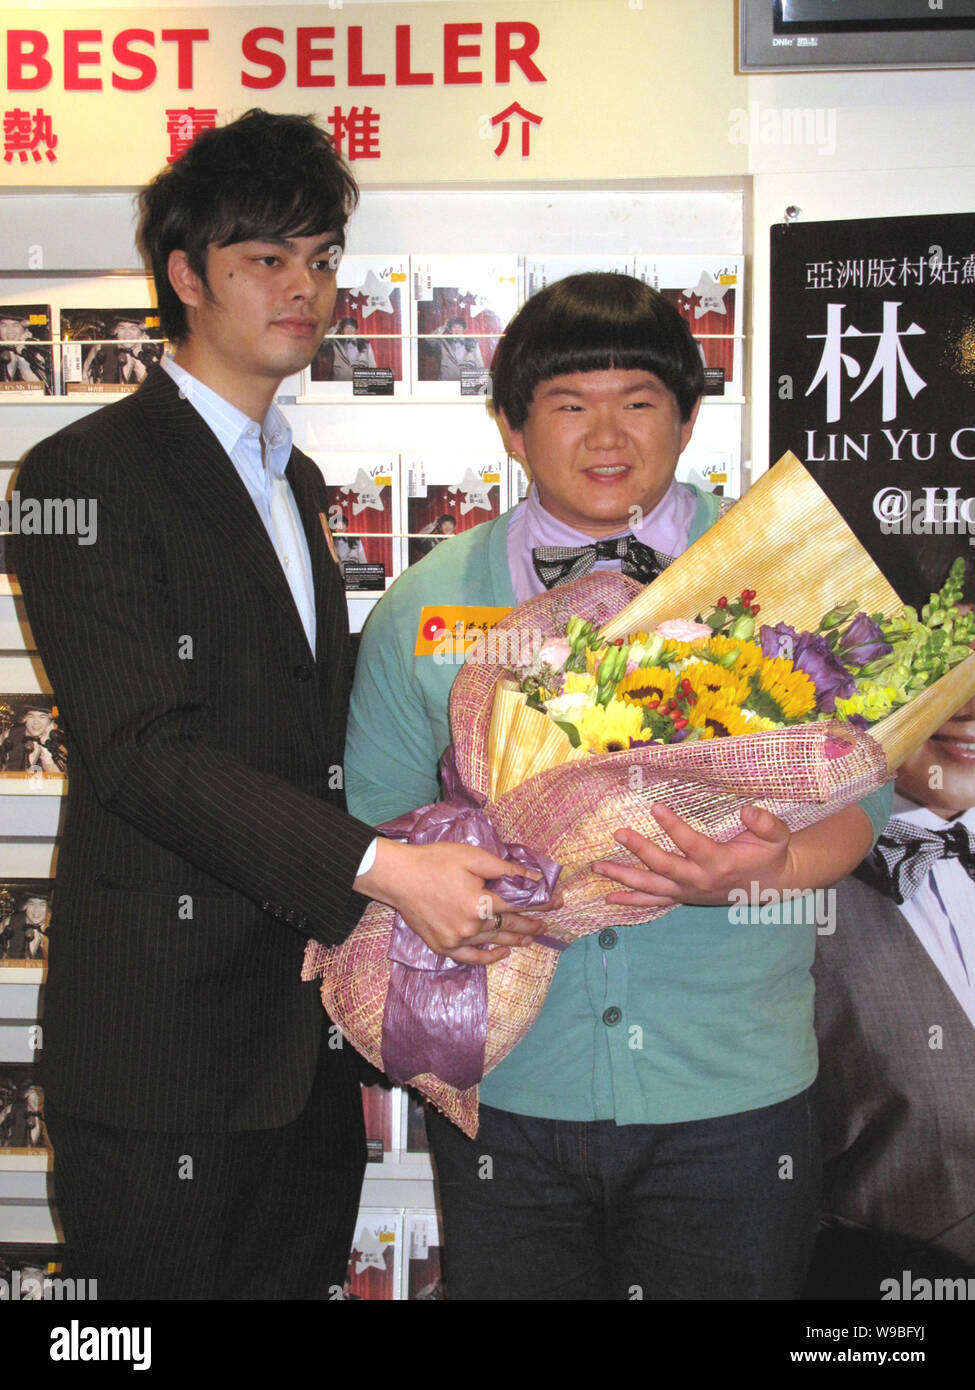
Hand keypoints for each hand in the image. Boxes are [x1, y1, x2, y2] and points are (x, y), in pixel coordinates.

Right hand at [354, 838, 547, 964]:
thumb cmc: (434, 861)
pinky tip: (502, 952)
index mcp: (480, 902)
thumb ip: (504, 869)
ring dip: (515, 939)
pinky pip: (472, 957)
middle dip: (531, 923)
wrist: (398, 877)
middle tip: (546, 922)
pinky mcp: (443, 947)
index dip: (541, 903)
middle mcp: (471, 926)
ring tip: (530, 937)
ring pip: (493, 941)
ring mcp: (456, 940)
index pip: (519, 904)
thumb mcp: (472, 858)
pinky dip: (489, 957)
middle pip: (509, 925)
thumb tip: (532, 878)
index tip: (557, 902)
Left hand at [593, 802, 794, 909]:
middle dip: (640, 850)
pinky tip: (608, 897)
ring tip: (598, 868)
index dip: (673, 827)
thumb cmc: (770, 854)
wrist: (771, 885)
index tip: (655, 807)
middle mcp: (699, 880)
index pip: (692, 844)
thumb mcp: (777, 836)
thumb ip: (765, 823)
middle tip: (619, 833)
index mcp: (720, 862)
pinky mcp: (682, 897)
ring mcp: (688, 892)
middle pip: (664, 866)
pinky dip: (631, 900)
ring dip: (624, 877)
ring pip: (651, 887)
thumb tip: (748, 810)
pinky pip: (653, 901)